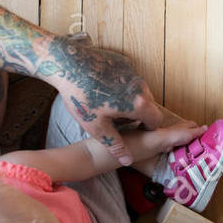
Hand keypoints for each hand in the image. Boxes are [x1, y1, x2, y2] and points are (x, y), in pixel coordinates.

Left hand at [47, 34, 166, 164]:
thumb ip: (115, 144)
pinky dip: (122, 87)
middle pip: (149, 106)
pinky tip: (103, 89)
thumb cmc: (81, 97)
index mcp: (138, 104)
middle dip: (138, 115)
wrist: (67, 64)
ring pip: (140, 92)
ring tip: (108, 106)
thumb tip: (127, 160)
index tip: (133, 132)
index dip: (146, 129)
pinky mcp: (124, 62)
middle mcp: (141, 86)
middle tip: (117, 121)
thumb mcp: (96, 127)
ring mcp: (133, 72)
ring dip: (131, 101)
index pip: (155, 121)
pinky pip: (130, 79)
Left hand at [143, 122, 206, 155]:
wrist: (164, 142)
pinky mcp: (175, 142)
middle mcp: (184, 128)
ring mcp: (179, 135)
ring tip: (195, 151)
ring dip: (191, 145)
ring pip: (188, 141)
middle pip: (193, 134)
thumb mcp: (191, 133)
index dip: (202, 133)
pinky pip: (183, 145)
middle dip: (196, 140)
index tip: (205, 140)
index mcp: (189, 124)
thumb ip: (199, 131)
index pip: (198, 127)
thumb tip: (207, 127)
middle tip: (202, 147)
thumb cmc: (177, 135)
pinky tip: (187, 152)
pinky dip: (185, 148)